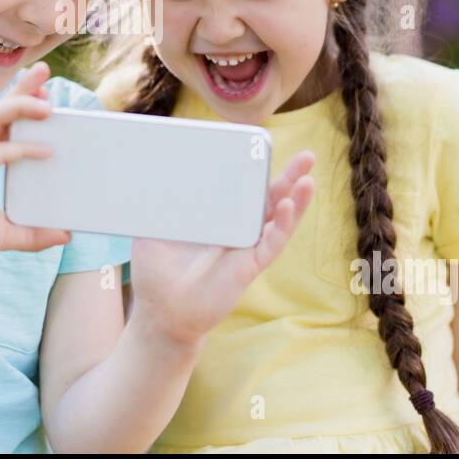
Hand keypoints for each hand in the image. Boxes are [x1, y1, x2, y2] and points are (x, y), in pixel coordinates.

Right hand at [0, 61, 70, 268]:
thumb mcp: (3, 234)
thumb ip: (33, 234)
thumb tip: (64, 235)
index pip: (1, 122)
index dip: (21, 103)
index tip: (46, 94)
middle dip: (21, 89)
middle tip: (45, 72)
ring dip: (19, 105)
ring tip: (48, 104)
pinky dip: (21, 148)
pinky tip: (45, 151)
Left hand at [128, 150, 315, 346]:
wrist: (160, 313)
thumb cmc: (157, 273)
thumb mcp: (153, 229)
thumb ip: (156, 203)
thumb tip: (150, 172)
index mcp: (218, 218)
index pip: (243, 189)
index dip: (256, 170)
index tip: (265, 146)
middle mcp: (238, 230)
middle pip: (270, 200)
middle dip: (290, 178)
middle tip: (308, 156)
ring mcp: (246, 248)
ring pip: (279, 220)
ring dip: (296, 200)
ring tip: (308, 178)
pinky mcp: (248, 266)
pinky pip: (270, 244)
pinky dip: (282, 226)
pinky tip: (289, 207)